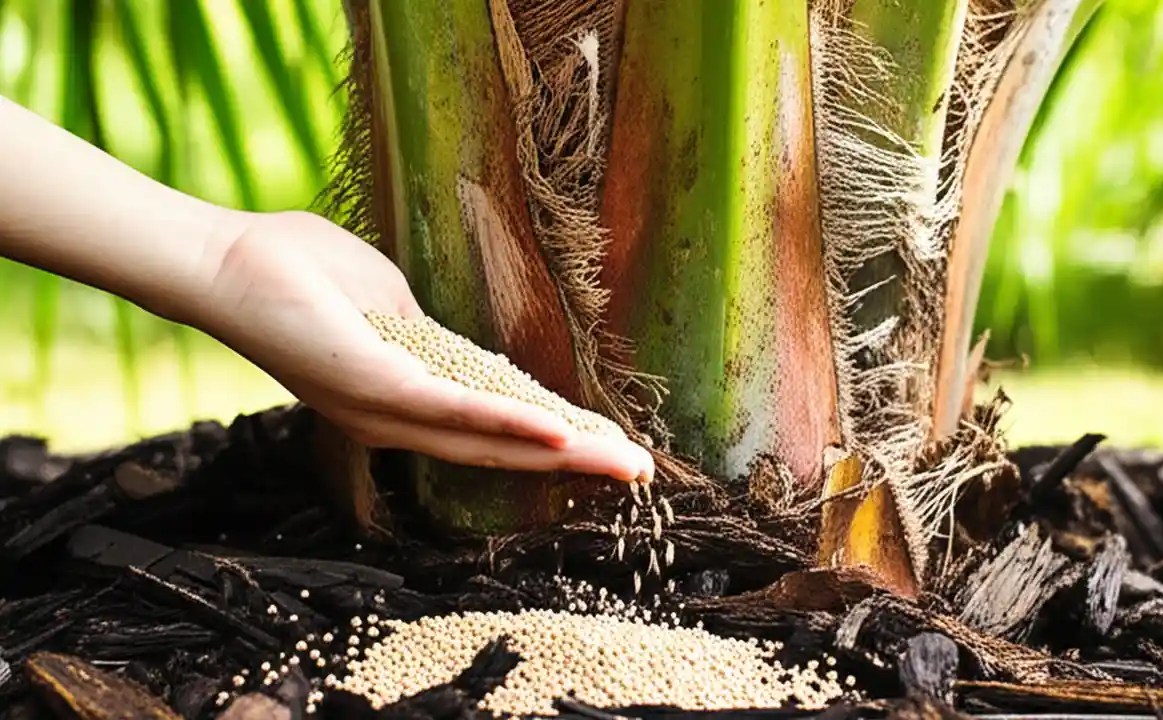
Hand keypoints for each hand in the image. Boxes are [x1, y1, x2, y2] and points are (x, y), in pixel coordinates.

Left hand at [193, 210, 654, 482]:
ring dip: (563, 453)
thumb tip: (453, 343)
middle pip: (502, 453)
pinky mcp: (375, 384)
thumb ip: (425, 334)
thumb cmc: (300, 275)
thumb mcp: (386, 306)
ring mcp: (386, 410)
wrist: (227, 264)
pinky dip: (508, 426)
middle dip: (577, 462)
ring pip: (489, 442)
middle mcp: (396, 423)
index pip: (492, 432)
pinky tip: (558, 434)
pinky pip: (453, 410)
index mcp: (401, 404)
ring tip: (621, 462)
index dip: (555, 444)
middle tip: (640, 472)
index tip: (611, 451)